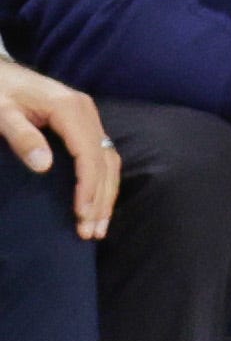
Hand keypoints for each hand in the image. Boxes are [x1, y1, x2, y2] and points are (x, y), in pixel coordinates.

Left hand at [0, 60, 114, 238]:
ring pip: (109, 160)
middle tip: (92, 231)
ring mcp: (87, 118)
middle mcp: (86, 113)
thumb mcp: (1, 112)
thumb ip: (22, 137)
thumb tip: (44, 167)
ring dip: (106, 195)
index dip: (88, 186)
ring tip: (97, 226)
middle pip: (106, 160)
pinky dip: (103, 182)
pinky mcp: (82, 124)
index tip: (81, 214)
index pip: (89, 154)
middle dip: (101, 198)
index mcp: (70, 108)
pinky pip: (102, 156)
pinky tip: (98, 202)